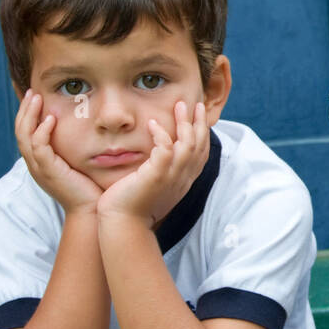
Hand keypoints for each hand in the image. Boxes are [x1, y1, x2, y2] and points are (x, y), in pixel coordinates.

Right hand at [15, 88, 103, 214]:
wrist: (91, 211)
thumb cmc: (89, 189)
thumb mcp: (77, 164)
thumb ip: (73, 149)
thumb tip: (84, 130)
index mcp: (40, 163)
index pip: (26, 134)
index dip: (28, 115)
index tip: (35, 97)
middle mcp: (35, 165)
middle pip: (20, 132)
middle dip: (25, 110)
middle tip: (32, 92)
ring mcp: (40, 169)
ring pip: (25, 136)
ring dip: (30, 115)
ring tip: (36, 98)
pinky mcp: (49, 171)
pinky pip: (39, 147)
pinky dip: (42, 131)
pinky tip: (51, 118)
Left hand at [96, 100, 210, 227]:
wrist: (124, 225)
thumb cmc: (134, 207)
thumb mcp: (155, 187)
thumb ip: (162, 171)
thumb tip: (161, 156)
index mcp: (184, 181)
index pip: (201, 154)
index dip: (203, 133)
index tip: (199, 116)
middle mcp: (183, 179)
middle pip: (199, 145)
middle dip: (200, 122)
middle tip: (196, 103)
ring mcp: (172, 177)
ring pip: (187, 144)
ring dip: (185, 123)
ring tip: (179, 104)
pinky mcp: (156, 176)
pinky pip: (166, 150)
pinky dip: (161, 135)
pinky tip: (152, 124)